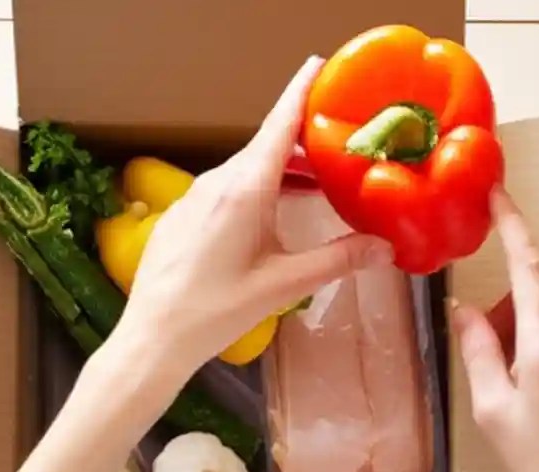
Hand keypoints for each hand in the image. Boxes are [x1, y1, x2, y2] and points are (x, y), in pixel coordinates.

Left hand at [108, 55, 389, 372]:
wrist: (154, 336)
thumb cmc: (216, 310)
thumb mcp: (284, 285)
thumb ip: (337, 260)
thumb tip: (385, 247)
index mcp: (245, 188)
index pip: (280, 125)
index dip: (301, 93)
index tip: (320, 67)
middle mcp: (218, 181)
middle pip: (268, 146)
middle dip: (305, 142)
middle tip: (341, 143)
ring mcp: (196, 196)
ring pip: (248, 170)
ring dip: (283, 171)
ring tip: (318, 183)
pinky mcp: (184, 215)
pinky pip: (226, 189)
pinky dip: (257, 189)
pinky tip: (272, 215)